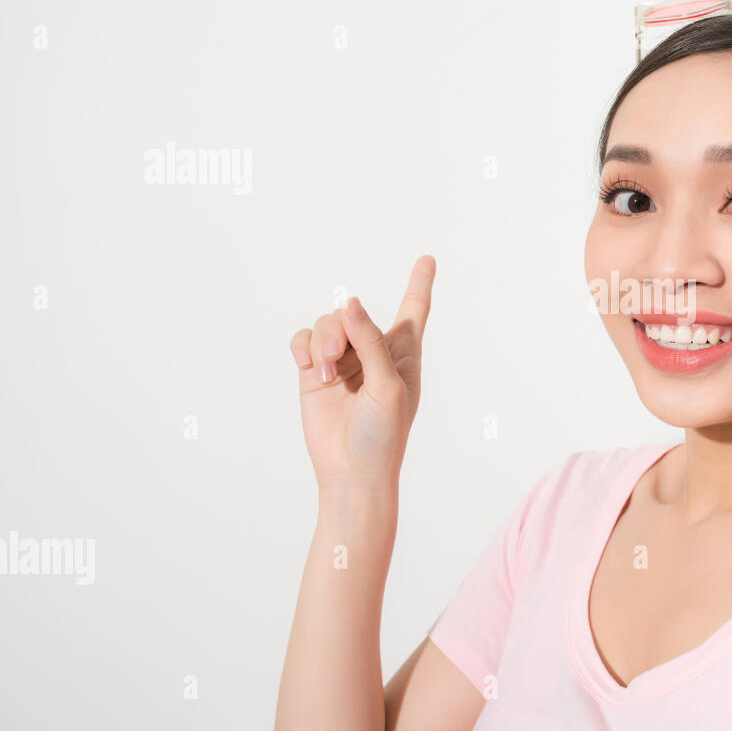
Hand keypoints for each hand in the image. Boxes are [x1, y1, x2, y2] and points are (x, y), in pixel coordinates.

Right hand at [289, 255, 436, 494]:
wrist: (351, 472)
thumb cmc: (383, 434)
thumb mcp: (388, 386)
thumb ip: (370, 342)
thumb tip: (351, 304)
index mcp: (403, 354)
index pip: (414, 311)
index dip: (420, 283)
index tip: (428, 258)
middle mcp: (373, 352)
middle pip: (354, 313)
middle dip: (343, 326)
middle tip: (335, 356)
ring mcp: (343, 361)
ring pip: (328, 322)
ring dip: (323, 340)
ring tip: (325, 371)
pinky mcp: (315, 372)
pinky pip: (305, 339)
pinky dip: (304, 345)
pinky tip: (308, 365)